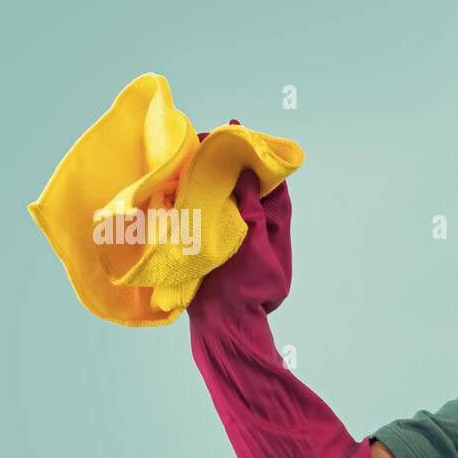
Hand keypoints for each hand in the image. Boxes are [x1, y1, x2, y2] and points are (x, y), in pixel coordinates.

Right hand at [188, 123, 291, 321]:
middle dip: (230, 161)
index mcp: (273, 225)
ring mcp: (236, 235)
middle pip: (246, 184)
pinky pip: (209, 212)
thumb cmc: (248, 291)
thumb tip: (251, 177)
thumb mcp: (256, 250)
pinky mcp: (215, 243)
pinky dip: (199, 195)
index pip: (270, 182)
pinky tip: (183, 180)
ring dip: (212, 175)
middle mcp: (257, 225)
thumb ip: (254, 214)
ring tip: (194, 152)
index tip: (239, 132)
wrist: (226, 325)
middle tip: (210, 136)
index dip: (256, 156)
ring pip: (226, 196)